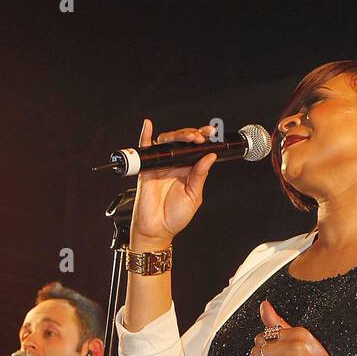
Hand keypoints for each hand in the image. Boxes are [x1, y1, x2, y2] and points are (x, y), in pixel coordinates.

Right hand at [128, 119, 218, 249]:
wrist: (157, 230)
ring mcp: (160, 165)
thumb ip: (200, 176)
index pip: (195, 149)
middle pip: (182, 141)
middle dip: (192, 134)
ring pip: (167, 141)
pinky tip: (148, 126)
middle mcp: (175, 165)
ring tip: (188, 136)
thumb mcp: (194, 196)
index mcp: (188, 170)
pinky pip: (145, 149)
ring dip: (177, 135)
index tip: (211, 133)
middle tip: (200, 137)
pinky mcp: (147, 168)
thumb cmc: (174, 217)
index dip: (203, 139)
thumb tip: (210, 156)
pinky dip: (145, 135)